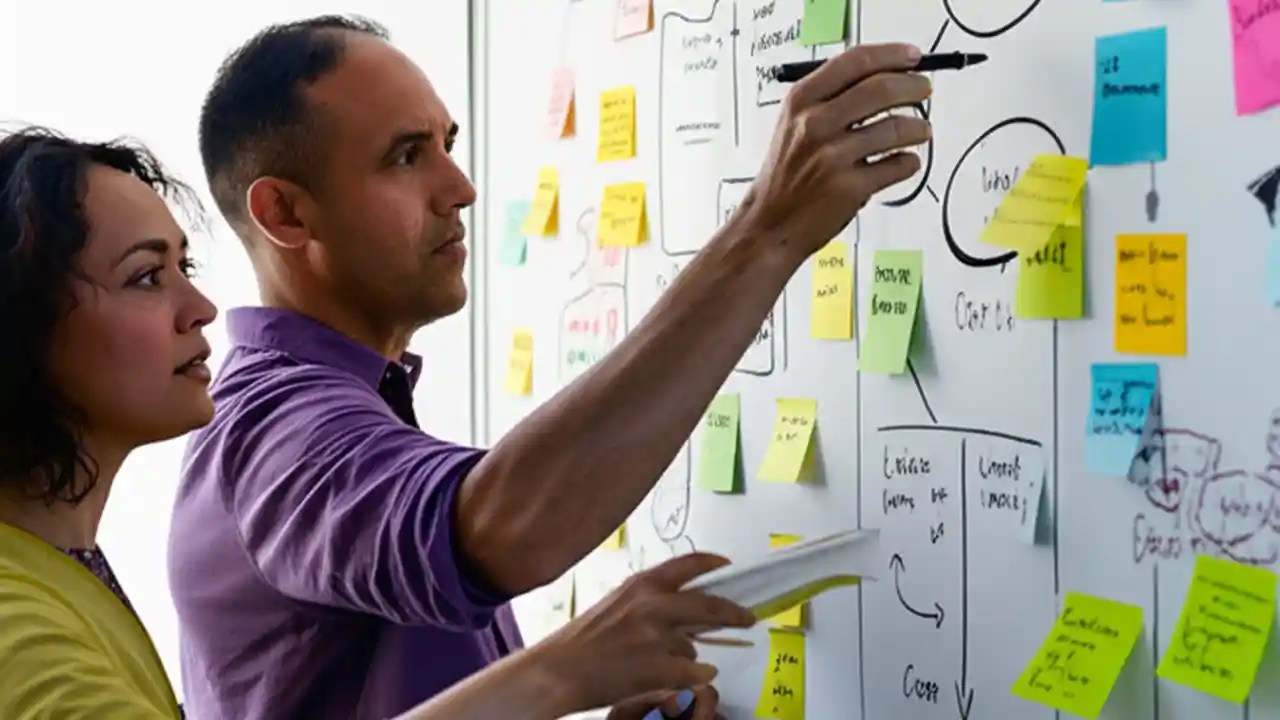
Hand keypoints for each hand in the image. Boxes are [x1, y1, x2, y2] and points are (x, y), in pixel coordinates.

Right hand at [534, 553, 754, 713]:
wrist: (558, 670)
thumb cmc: (580, 641)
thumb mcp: (614, 604)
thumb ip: (646, 601)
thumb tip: (677, 608)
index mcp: (641, 585)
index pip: (687, 564)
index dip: (711, 562)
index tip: (726, 563)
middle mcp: (652, 604)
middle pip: (710, 605)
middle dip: (734, 613)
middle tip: (747, 617)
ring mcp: (657, 636)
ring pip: (693, 647)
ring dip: (686, 657)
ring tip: (656, 664)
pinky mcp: (660, 665)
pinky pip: (695, 672)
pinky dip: (693, 677)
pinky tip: (678, 679)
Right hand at [737, 42, 932, 258]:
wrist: (768, 223)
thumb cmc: (785, 175)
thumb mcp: (793, 123)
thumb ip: (831, 98)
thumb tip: (883, 76)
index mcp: (801, 101)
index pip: (855, 62)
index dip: (892, 55)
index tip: (912, 57)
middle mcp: (815, 124)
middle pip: (881, 89)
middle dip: (913, 87)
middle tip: (923, 90)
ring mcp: (833, 157)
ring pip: (896, 128)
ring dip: (918, 128)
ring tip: (921, 131)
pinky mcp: (850, 188)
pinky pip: (897, 166)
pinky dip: (909, 163)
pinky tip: (904, 162)